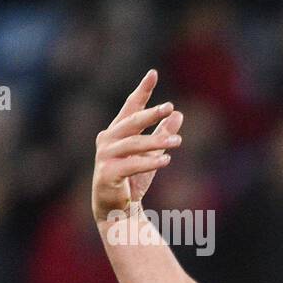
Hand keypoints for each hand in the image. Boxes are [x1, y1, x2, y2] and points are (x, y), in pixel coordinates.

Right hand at [92, 69, 182, 224]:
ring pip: (133, 144)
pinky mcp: (107, 174)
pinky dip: (149, 162)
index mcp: (116, 132)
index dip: (142, 91)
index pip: (130, 107)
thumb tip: (178, 114)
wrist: (117, 210)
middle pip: (131, 122)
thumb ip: (162, 134)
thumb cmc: (132, 180)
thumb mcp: (151, 154)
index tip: (153, 73)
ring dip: (156, 141)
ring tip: (178, 141)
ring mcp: (104, 156)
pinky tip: (166, 160)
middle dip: (150, 114)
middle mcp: (107, 140)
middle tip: (169, 107)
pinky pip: (131, 165)